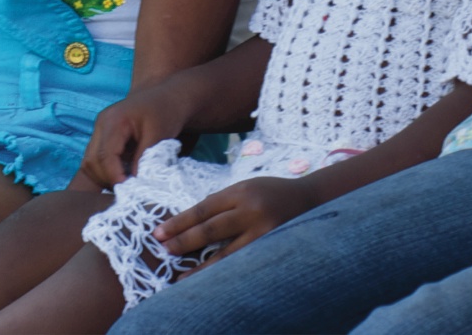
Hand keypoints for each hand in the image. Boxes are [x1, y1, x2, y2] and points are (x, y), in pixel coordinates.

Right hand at [80, 78, 199, 186]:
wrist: (167, 96)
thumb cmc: (165, 113)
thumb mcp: (158, 136)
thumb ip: (143, 159)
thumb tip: (133, 184)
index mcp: (114, 120)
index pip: (104, 156)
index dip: (114, 176)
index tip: (129, 190)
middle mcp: (101, 124)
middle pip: (92, 161)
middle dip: (107, 179)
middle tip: (128, 190)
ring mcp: (100, 130)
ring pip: (89, 163)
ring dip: (104, 177)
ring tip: (126, 184)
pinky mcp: (103, 136)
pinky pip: (96, 159)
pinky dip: (106, 172)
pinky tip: (123, 175)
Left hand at [153, 176, 322, 261]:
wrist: (312, 200)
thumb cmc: (273, 193)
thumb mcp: (247, 189)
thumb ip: (224, 204)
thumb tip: (192, 224)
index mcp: (240, 191)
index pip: (203, 209)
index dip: (179, 222)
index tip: (159, 233)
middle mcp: (251, 210)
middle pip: (210, 228)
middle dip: (183, 240)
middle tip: (162, 250)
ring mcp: (264, 231)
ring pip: (226, 253)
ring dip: (201, 267)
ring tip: (182, 278)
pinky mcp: (273, 248)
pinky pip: (244, 264)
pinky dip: (225, 273)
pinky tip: (213, 283)